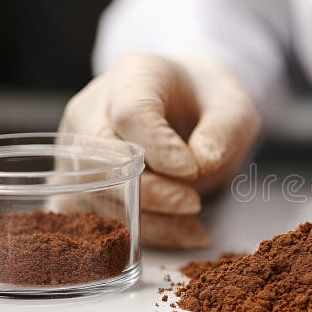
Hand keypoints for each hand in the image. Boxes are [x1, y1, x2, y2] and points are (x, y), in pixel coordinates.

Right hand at [60, 53, 260, 247]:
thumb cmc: (209, 103)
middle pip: (100, 157)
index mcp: (134, 77)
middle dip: (148, 190)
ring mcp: (78, 147)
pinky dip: (140, 234)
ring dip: (146, 220)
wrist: (191, 104)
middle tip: (193, 203)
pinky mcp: (79, 183)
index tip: (192, 170)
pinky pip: (98, 217)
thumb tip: (202, 164)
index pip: (130, 114)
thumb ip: (223, 132)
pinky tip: (182, 234)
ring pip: (94, 195)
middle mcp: (93, 110)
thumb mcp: (234, 108)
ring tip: (194, 226)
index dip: (158, 148)